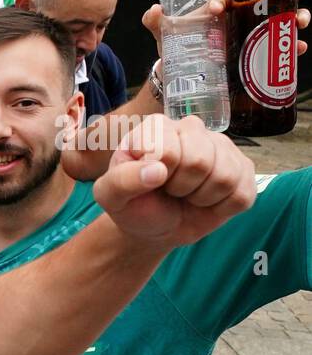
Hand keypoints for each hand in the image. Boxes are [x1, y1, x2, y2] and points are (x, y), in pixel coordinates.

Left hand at [92, 114, 254, 249]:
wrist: (155, 227)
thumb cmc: (133, 204)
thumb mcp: (111, 196)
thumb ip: (122, 180)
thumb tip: (157, 171)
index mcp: (157, 127)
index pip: (169, 151)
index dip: (157, 177)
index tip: (149, 180)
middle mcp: (192, 128)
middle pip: (200, 161)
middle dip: (180, 187)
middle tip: (169, 190)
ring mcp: (222, 147)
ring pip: (225, 177)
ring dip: (201, 198)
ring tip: (187, 194)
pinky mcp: (244, 170)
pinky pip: (241, 195)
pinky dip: (221, 208)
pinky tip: (207, 201)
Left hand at [142, 0, 310, 59]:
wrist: (181, 77)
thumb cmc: (176, 48)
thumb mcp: (164, 34)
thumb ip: (155, 22)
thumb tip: (154, 10)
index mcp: (216, 11)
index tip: (217, 9)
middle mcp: (237, 19)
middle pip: (266, 0)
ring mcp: (250, 36)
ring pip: (280, 21)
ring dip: (296, 17)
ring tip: (301, 21)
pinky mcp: (256, 55)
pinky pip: (279, 49)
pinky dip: (292, 48)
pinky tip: (298, 48)